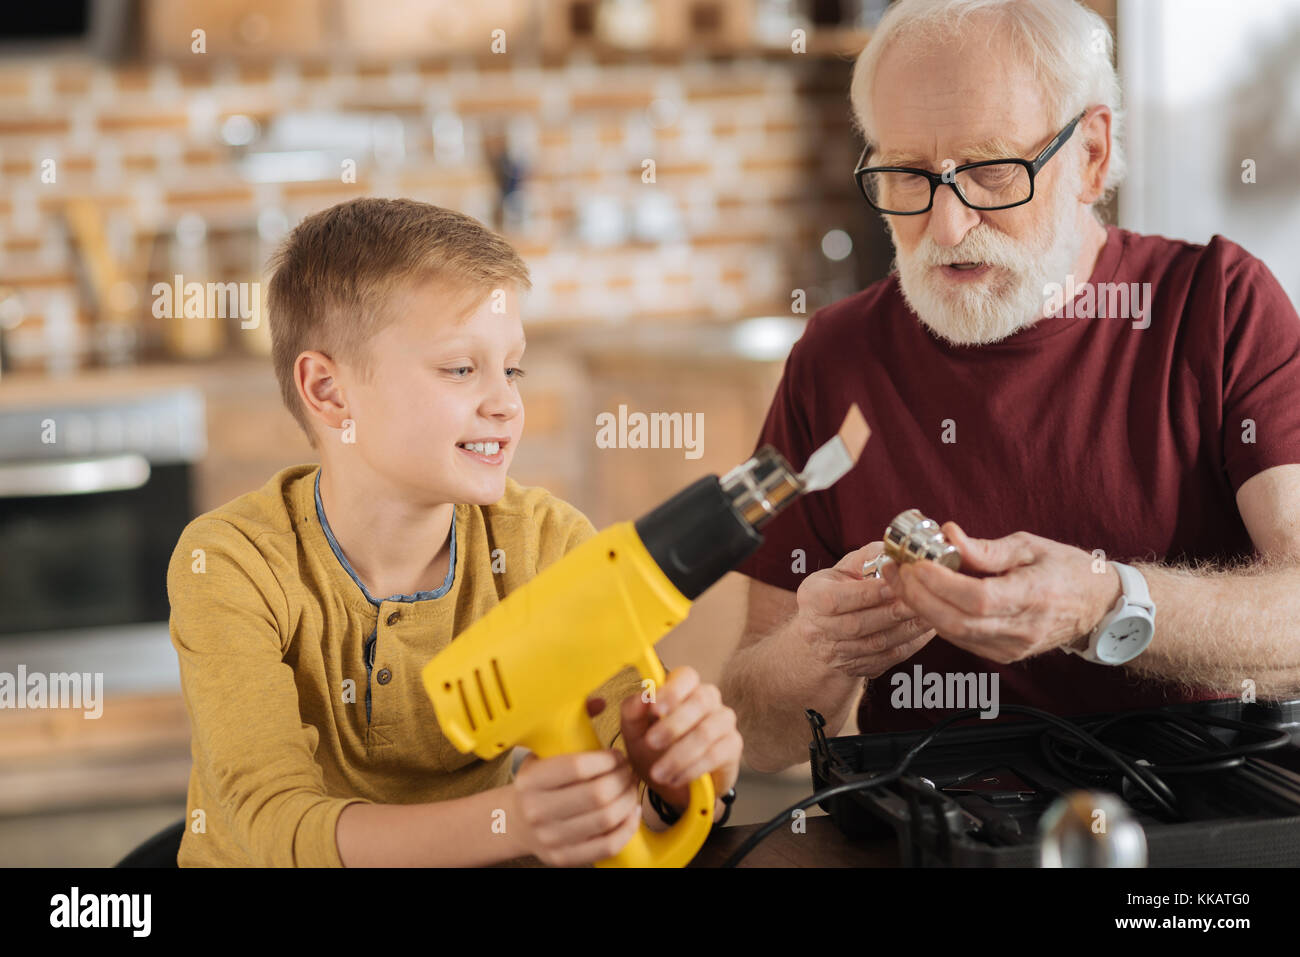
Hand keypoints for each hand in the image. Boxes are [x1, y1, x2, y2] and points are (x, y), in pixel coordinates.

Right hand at [510, 698, 641, 865]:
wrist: (514, 823)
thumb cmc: (537, 783)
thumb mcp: (542, 753)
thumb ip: (570, 727)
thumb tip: (599, 701)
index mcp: (531, 779)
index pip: (578, 767)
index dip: (607, 760)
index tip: (617, 755)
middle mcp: (538, 810)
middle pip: (598, 794)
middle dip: (623, 779)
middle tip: (630, 771)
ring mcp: (551, 837)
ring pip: (606, 819)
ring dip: (628, 800)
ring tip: (631, 788)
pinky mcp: (565, 858)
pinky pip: (608, 845)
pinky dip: (627, 828)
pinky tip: (631, 812)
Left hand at [620, 666, 740, 815]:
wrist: (670, 784)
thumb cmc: (652, 750)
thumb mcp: (634, 732)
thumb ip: (632, 711)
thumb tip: (642, 696)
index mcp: (684, 689)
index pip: (686, 676)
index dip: (672, 690)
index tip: (654, 708)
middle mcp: (708, 699)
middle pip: (700, 700)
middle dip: (673, 724)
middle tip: (651, 743)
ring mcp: (723, 721)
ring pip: (706, 731)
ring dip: (678, 755)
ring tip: (658, 773)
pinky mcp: (733, 745)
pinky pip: (715, 754)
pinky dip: (691, 769)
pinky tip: (675, 778)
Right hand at [793, 542, 937, 679]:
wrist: (822, 631)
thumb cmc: (838, 590)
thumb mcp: (842, 569)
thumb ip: (866, 558)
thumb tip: (892, 550)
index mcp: (811, 598)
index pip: (838, 599)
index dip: (869, 593)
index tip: (899, 583)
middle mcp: (816, 629)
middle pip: (858, 625)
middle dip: (893, 612)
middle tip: (922, 600)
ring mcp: (834, 653)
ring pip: (875, 645)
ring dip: (906, 630)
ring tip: (930, 614)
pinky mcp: (853, 669)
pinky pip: (885, 659)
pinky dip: (909, 646)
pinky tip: (925, 632)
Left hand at [879, 522, 1121, 663]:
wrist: (1096, 606)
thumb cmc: (1064, 569)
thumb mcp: (1029, 546)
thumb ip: (986, 548)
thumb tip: (948, 535)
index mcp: (1033, 596)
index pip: (976, 598)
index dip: (940, 584)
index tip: (914, 564)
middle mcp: (1022, 629)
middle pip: (957, 622)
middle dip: (918, 597)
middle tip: (895, 571)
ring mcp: (1012, 647)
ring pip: (953, 634)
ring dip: (921, 608)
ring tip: (899, 581)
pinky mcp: (1003, 655)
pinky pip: (961, 640)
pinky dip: (937, 619)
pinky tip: (923, 598)